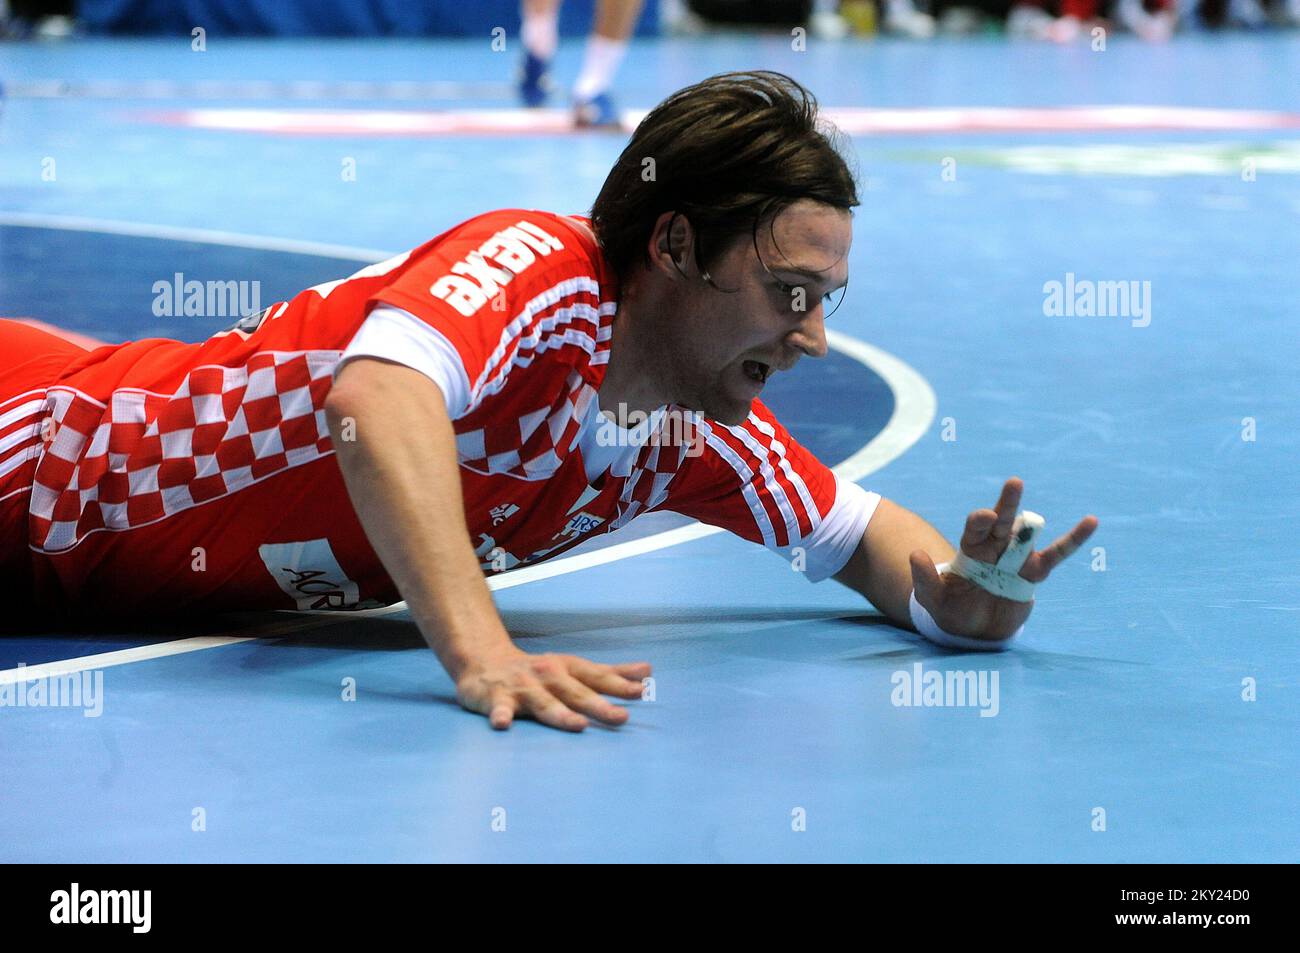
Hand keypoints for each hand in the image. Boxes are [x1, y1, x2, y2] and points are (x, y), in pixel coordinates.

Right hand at [455, 648, 651, 731]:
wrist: (485, 661)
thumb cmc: (540, 672)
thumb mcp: (574, 668)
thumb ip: (609, 674)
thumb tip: (647, 672)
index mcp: (568, 669)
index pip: (597, 677)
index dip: (619, 684)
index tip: (642, 690)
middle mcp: (548, 676)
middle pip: (575, 693)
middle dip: (598, 704)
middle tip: (621, 717)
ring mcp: (523, 687)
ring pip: (543, 703)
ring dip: (560, 714)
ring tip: (579, 725)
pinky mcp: (497, 698)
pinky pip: (499, 709)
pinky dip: (501, 715)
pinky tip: (502, 724)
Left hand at [909, 477, 1097, 640]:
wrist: (974, 628)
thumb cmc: (951, 609)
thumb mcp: (932, 599)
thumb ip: (924, 579)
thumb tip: (914, 554)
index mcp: (970, 550)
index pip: (976, 530)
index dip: (980, 522)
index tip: (985, 517)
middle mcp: (994, 548)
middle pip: (1002, 523)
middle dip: (1007, 505)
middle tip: (1014, 483)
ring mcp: (1016, 559)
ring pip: (1028, 536)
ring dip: (1033, 524)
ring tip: (1044, 511)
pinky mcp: (1034, 574)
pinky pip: (1056, 555)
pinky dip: (1073, 540)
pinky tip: (1091, 522)